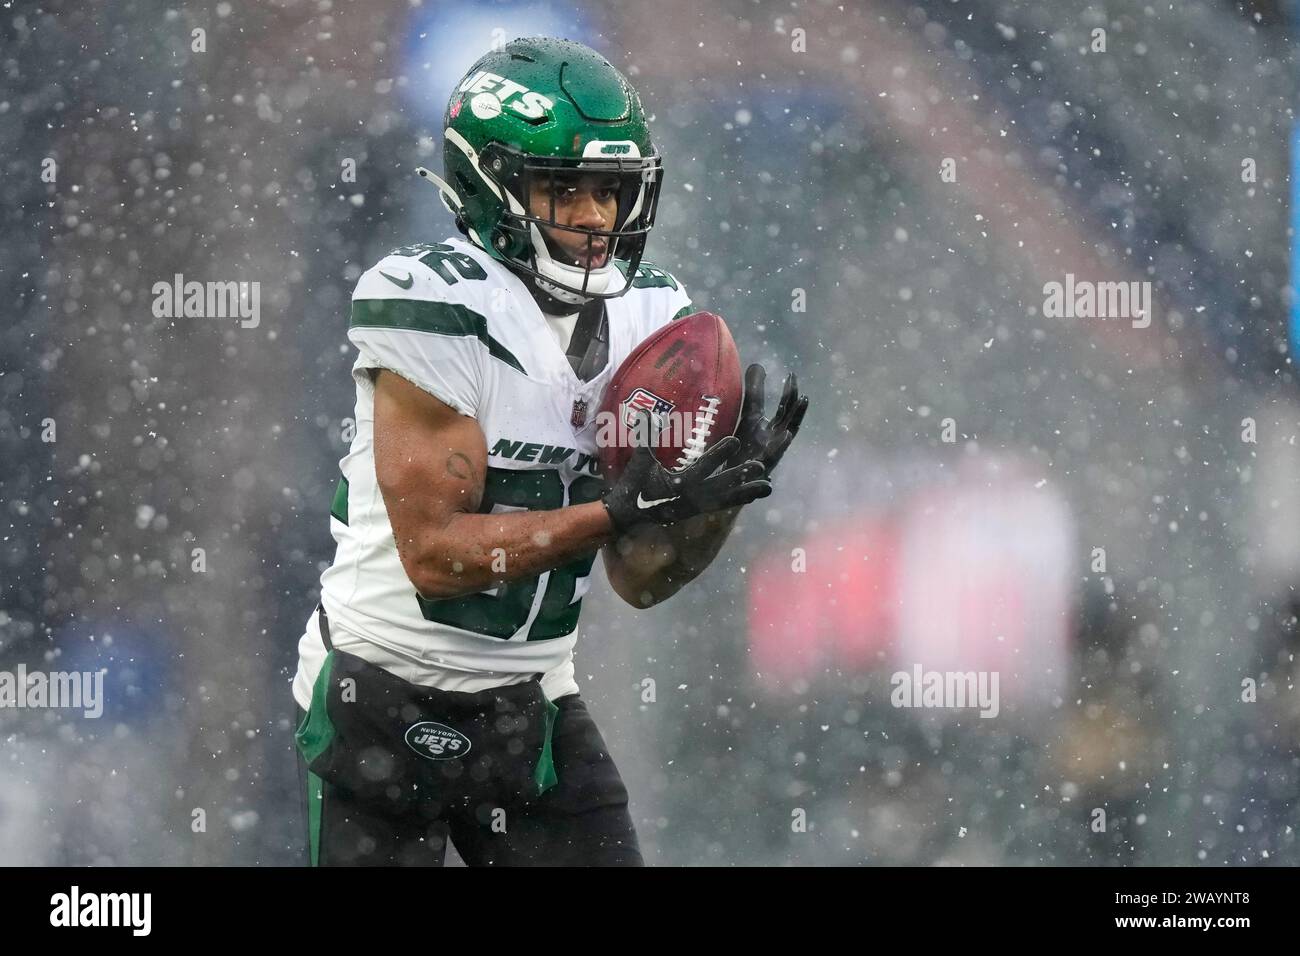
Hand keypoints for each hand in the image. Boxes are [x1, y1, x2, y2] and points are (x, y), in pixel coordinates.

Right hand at [602, 411, 771, 532]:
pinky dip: (739, 500)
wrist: (627, 515)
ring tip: (768, 487)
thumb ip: (646, 439)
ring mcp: (697, 506)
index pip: (701, 467)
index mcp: (678, 484)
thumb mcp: (639, 463)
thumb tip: (647, 413)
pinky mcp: (699, 510)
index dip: (718, 454)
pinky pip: (723, 506)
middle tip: (761, 466)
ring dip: (747, 493)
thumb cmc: (633, 487)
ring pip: (726, 500)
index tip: (735, 440)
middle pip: (721, 486)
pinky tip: (755, 494)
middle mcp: (692, 497)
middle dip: (740, 477)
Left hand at [728, 364, 808, 476]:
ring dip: (796, 419)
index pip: (784, 407)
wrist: (734, 476)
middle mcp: (776, 439)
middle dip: (795, 403)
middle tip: (797, 386)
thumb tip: (759, 365)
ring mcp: (772, 452)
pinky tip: (786, 435)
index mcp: (774, 427)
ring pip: (787, 436)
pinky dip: (781, 445)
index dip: (789, 392)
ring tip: (802, 404)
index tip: (792, 375)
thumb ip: (754, 393)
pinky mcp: (763, 466)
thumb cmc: (744, 445)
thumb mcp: (749, 415)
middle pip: (789, 418)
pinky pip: (774, 456)